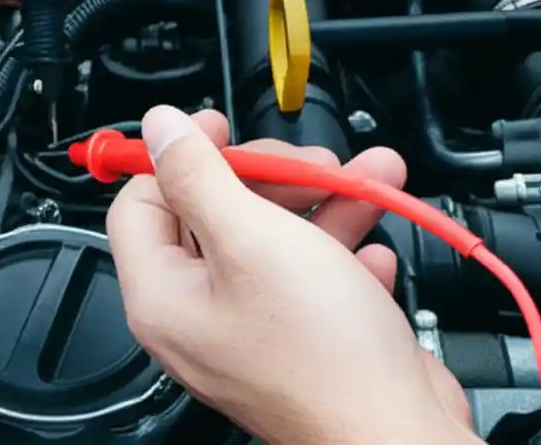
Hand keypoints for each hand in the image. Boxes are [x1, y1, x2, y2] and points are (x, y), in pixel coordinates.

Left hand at [106, 106, 477, 443]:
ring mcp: (252, 329)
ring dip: (324, 202)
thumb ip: (200, 175)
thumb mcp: (254, 238)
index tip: (217, 127)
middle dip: (270, 176)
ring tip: (369, 180)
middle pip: (213, 214)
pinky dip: (345, 254)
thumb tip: (160, 128)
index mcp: (163, 296)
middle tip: (311, 163)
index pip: (140, 203)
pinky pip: (314, 277)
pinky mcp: (303, 340)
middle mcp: (199, 316)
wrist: (399, 435)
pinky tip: (371, 251)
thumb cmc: (325, 358)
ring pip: (275, 240)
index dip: (177, 156)